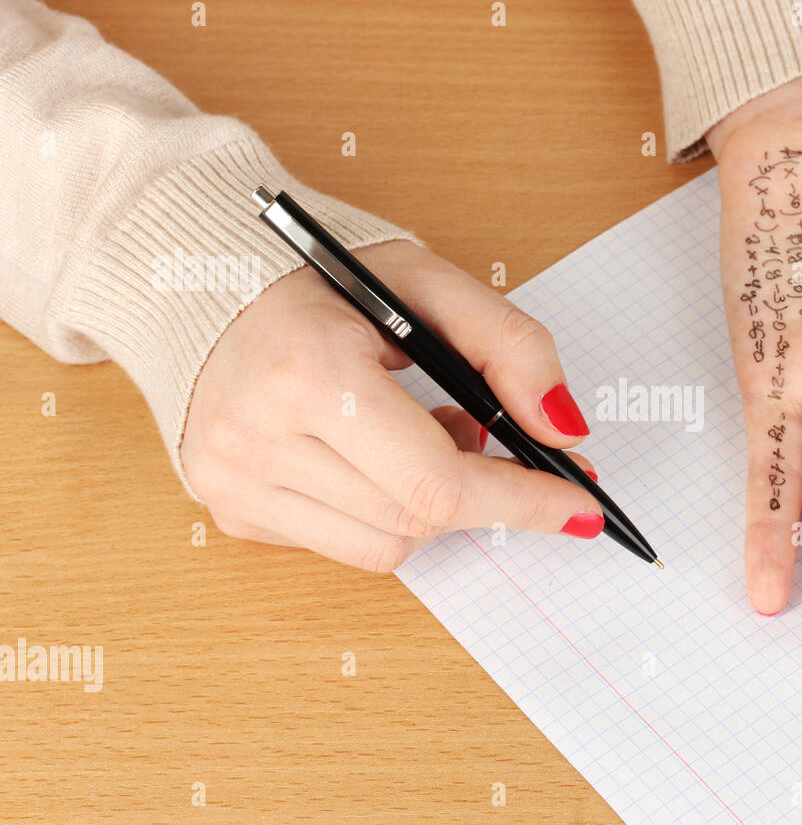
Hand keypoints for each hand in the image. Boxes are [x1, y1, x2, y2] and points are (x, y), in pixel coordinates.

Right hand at [181, 239, 603, 571]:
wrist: (199, 280)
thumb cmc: (320, 279)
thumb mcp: (428, 283)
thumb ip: (511, 346)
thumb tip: (566, 430)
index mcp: (307, 372)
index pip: (436, 482)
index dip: (521, 501)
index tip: (579, 507)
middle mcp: (257, 439)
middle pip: (418, 520)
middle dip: (482, 492)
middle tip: (495, 440)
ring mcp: (234, 483)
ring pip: (386, 546)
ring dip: (432, 505)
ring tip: (423, 434)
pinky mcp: (229, 510)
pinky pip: (342, 545)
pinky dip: (383, 512)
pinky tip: (374, 457)